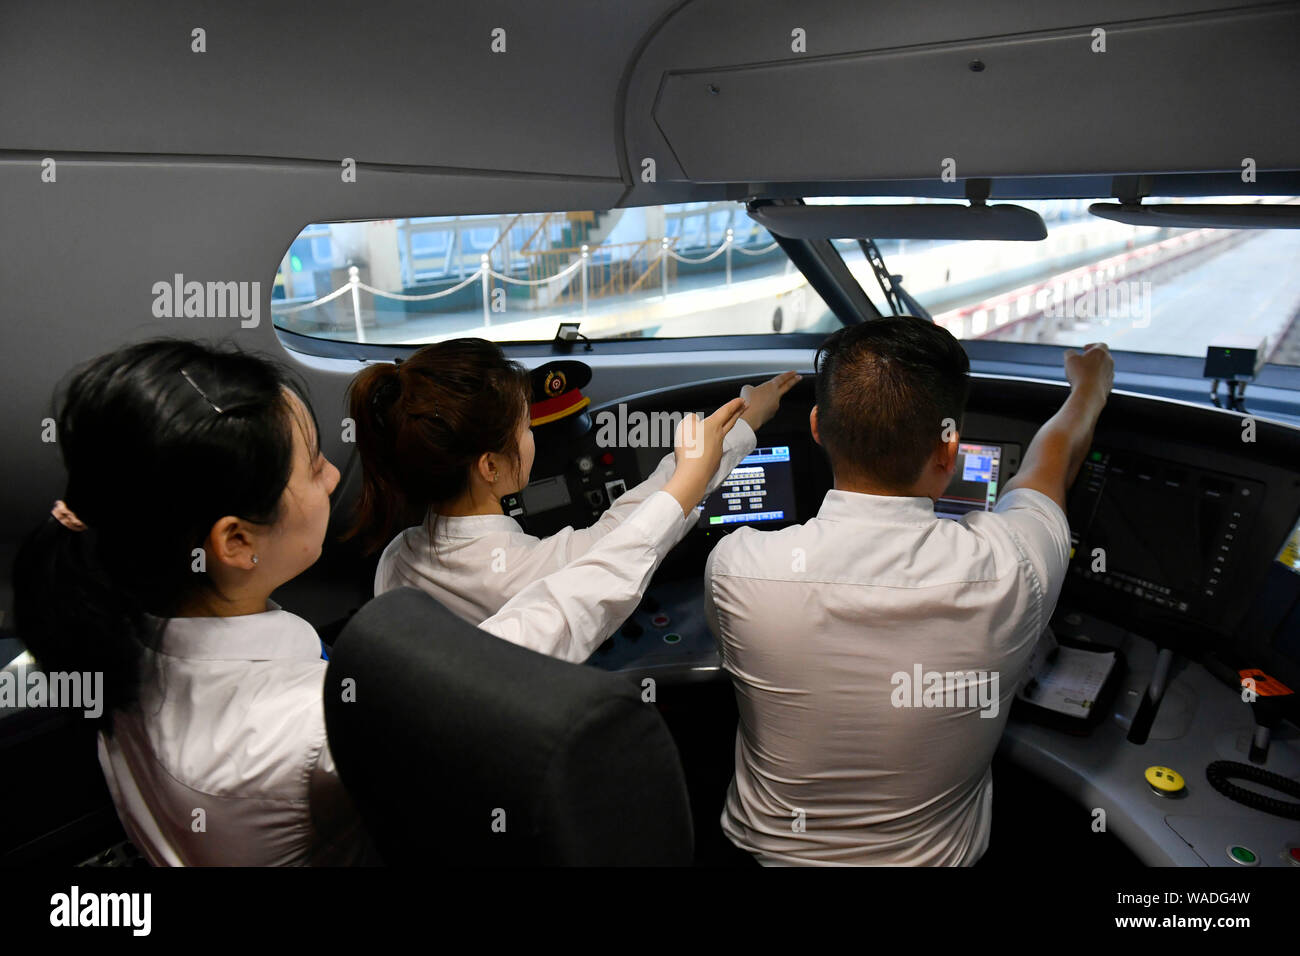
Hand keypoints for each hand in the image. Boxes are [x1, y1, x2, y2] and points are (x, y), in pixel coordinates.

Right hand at [662, 397, 746, 515]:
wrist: (693, 474)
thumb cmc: (689, 449)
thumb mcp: (685, 426)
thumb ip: (691, 419)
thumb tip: (695, 420)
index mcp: (713, 425)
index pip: (726, 411)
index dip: (734, 404)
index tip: (742, 400)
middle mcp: (719, 437)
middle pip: (731, 422)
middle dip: (738, 413)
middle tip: (745, 406)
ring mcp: (718, 450)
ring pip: (722, 436)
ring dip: (725, 429)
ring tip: (723, 426)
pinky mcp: (714, 461)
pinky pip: (714, 450)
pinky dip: (712, 446)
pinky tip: (706, 448)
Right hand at [740, 371, 800, 430]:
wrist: (750, 416)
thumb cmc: (748, 401)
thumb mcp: (747, 389)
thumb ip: (752, 387)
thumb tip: (752, 391)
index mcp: (771, 386)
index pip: (782, 378)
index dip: (788, 375)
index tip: (794, 372)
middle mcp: (776, 395)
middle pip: (787, 386)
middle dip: (793, 381)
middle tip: (799, 377)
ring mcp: (775, 405)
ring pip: (771, 400)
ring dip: (764, 400)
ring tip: (753, 402)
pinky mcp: (772, 413)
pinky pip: (766, 408)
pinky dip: (761, 408)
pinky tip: (754, 409)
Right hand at [1064, 343, 1113, 405]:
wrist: (1089, 394)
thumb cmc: (1079, 374)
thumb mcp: (1069, 359)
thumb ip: (1069, 353)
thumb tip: (1070, 353)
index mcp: (1101, 352)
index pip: (1100, 345)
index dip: (1092, 346)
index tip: (1084, 349)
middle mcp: (1109, 362)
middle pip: (1103, 357)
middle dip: (1093, 359)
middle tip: (1082, 363)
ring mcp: (1110, 375)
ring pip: (1103, 370)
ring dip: (1094, 371)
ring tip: (1082, 376)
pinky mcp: (1109, 386)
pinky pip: (1102, 381)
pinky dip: (1096, 381)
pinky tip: (1086, 385)